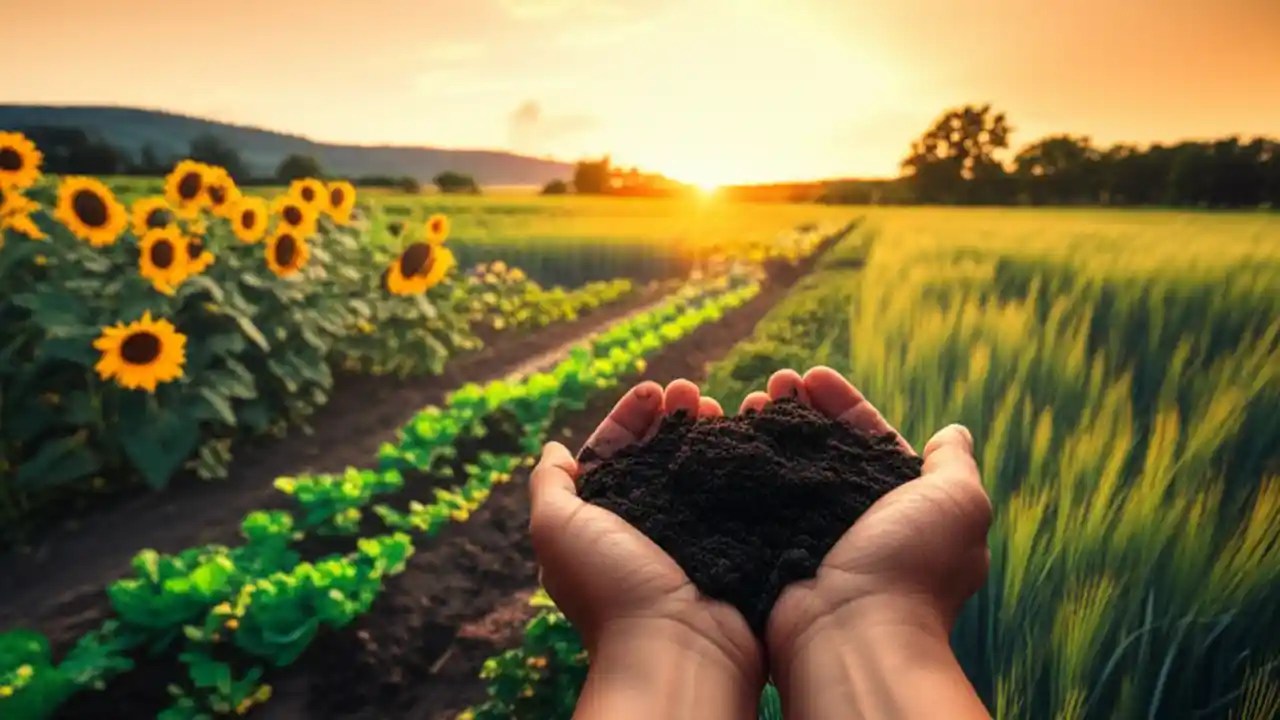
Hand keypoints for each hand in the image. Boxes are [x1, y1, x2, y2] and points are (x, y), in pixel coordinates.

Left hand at [529, 379, 764, 718]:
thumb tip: (552, 449)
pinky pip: (736, 490)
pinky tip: (750, 433)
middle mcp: (645, 525)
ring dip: (708, 431)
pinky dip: (741, 460)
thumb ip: (549, 486)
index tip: (653, 388)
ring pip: (699, 468)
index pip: (614, 452)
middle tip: (693, 391)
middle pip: (659, 454)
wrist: (680, 648)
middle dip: (673, 416)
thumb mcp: (557, 531)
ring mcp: (691, 535)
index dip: (630, 416)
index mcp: (602, 520)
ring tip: (720, 406)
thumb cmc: (612, 588)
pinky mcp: (732, 544)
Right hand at [754, 367, 991, 717]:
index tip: (812, 374)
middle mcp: (857, 519)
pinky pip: (756, 500)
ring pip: (786, 471)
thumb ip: (954, 464)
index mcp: (901, 504)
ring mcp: (813, 537)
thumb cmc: (910, 564)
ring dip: (768, 432)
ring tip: (748, 402)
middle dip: (800, 410)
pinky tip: (727, 438)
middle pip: (824, 449)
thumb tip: (955, 431)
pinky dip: (743, 469)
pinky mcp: (775, 552)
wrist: (853, 633)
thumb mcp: (958, 503)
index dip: (842, 403)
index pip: (871, 439)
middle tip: (773, 382)